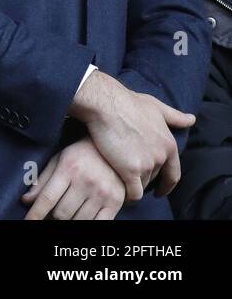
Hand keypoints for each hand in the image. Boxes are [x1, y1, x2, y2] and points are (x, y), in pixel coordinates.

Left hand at [22, 137, 125, 219]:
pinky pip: (99, 223)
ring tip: (67, 212)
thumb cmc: (79, 156)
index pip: (47, 198)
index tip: (28, 222)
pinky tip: (80, 218)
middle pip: (62, 213)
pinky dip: (86, 224)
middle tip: (51, 213)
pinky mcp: (116, 202)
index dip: (35, 213)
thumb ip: (42, 181)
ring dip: (69, 221)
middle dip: (52, 216)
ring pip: (78, 221)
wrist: (113, 150)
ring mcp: (103, 193)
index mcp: (68, 169)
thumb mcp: (58, 161)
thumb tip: (26, 201)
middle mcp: (86, 181)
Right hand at [70, 71, 193, 199]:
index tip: (160, 190)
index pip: (173, 174)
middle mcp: (161, 157)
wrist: (106, 104)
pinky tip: (119, 192)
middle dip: (143, 179)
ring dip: (132, 186)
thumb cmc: (128, 102)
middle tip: (130, 177)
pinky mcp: (130, 171)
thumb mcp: (156, 107)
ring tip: (120, 182)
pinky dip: (128, 196)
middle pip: (154, 178)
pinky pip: (133, 193)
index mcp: (169, 145)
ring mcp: (147, 165)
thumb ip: (174, 117)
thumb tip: (192, 119)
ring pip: (142, 185)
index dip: (166, 184)